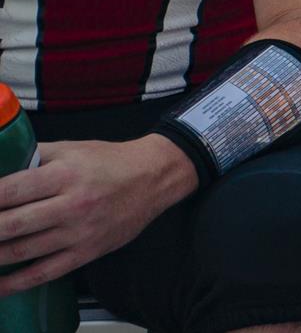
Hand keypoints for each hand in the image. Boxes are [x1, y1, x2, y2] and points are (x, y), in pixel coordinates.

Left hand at [0, 135, 196, 293]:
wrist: (155, 177)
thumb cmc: (110, 161)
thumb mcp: (72, 149)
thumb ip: (34, 156)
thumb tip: (1, 162)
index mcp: (65, 174)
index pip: (10, 191)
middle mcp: (71, 204)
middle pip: (11, 224)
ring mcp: (79, 232)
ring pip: (22, 250)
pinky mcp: (86, 252)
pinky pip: (44, 272)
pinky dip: (15, 283)